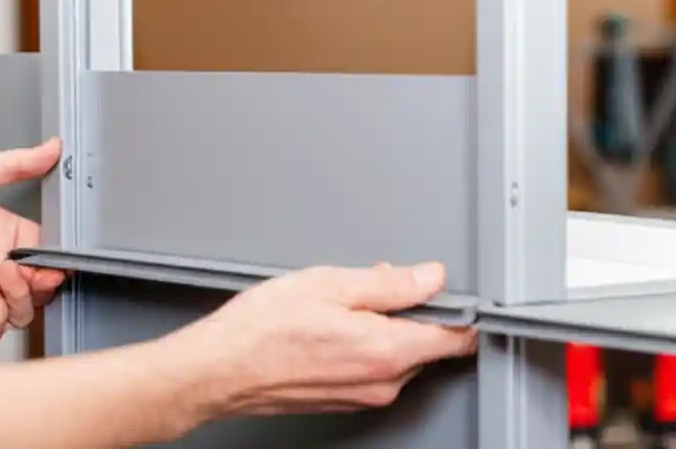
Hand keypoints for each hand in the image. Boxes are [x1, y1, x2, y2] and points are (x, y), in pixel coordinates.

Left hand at [0, 139, 66, 340]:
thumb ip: (17, 163)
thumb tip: (51, 149)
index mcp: (2, 232)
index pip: (45, 251)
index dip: (55, 257)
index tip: (57, 255)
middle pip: (39, 287)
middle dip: (45, 282)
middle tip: (38, 270)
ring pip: (21, 311)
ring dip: (23, 297)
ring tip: (6, 274)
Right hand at [165, 262, 476, 420]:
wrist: (218, 369)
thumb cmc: (262, 329)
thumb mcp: (332, 284)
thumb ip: (392, 283)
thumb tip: (431, 277)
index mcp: (388, 352)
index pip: (457, 337)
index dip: (457, 307)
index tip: (447, 289)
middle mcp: (383, 382)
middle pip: (427, 342)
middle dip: (409, 309)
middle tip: (372, 285)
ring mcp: (364, 396)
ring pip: (398, 353)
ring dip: (383, 325)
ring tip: (340, 305)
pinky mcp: (345, 399)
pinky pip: (373, 367)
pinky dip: (363, 343)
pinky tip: (330, 327)